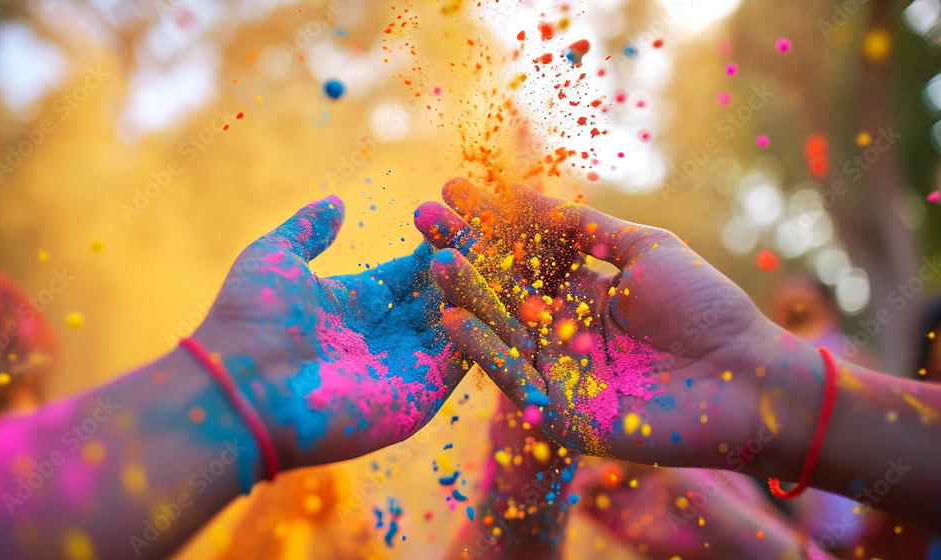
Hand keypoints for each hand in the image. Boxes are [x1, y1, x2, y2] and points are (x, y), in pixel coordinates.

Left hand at [195, 196, 463, 470]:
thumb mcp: (277, 259)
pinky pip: (468, 355)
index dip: (441, 238)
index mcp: (361, 304)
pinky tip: (476, 281)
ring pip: (466, 319)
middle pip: (448, 292)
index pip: (417, 269)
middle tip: (482, 221)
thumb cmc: (250, 321)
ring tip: (481, 243)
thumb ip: (308, 230)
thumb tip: (335, 202)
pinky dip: (480, 321)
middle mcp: (390, 335)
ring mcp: (410, 366)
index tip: (459, 205)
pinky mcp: (423, 394)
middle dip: (468, 255)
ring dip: (477, 282)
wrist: (243, 386)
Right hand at [415, 179, 820, 469]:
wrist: (746, 377)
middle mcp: (559, 328)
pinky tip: (452, 317)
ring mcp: (554, 369)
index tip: (453, 187)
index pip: (523, 252)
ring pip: (499, 327)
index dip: (489, 220)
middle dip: (462, 249)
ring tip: (434, 258)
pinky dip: (481, 349)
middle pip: (500, 285)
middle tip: (422, 214)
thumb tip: (530, 196)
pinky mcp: (555, 410)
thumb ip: (587, 229)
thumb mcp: (646, 250)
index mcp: (581, 292)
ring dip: (465, 294)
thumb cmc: (707, 308)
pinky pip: (511, 377)